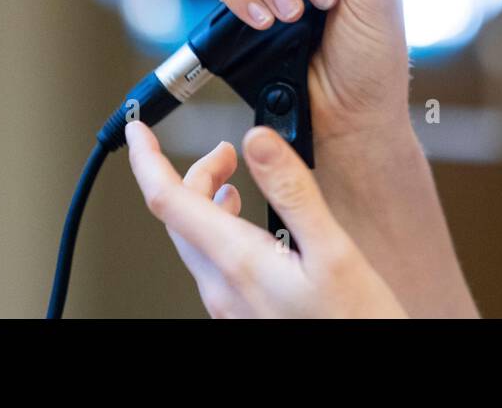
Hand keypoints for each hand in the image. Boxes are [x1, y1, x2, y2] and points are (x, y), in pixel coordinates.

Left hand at [125, 120, 407, 318]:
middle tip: (228, 150)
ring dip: (206, 199)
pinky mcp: (241, 313)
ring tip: (235, 178)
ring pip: (194, 240)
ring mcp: (229, 305)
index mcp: (238, 263)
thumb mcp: (333, 249)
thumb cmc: (355, 322)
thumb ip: (292, 190)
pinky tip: (246, 222)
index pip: (169, 201)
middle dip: (193, 171)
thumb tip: (257, 139)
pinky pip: (213, 263)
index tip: (139, 128)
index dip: (148, 159)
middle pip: (179, 217)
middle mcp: (222, 288)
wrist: (363, 374)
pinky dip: (220, 227)